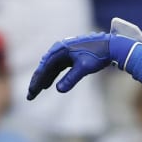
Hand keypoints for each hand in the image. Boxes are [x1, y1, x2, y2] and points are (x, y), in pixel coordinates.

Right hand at [27, 21, 141, 99]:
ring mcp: (64, 53)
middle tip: (30, 95)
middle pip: (44, 68)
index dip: (37, 81)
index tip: (32, 91)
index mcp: (60, 49)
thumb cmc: (98, 55)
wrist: (111, 46)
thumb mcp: (84, 68)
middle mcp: (60, 49)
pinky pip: (57, 68)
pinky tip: (48, 85)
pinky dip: (52, 77)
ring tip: (36, 92)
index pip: (44, 67)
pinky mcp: (70, 56)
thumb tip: (59, 90)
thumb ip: (71, 78)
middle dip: (37, 82)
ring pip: (50, 69)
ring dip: (43, 80)